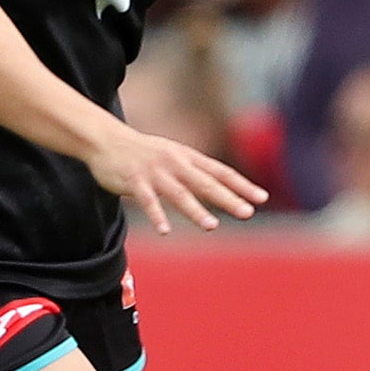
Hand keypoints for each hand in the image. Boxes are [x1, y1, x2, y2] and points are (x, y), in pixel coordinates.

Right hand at [85, 126, 266, 234]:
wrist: (106, 140)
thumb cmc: (145, 151)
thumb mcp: (175, 155)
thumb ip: (196, 171)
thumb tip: (223, 186)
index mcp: (188, 158)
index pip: (221, 172)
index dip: (242, 185)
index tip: (262, 198)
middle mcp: (176, 163)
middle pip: (206, 183)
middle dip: (228, 198)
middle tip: (247, 213)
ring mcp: (155, 172)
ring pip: (179, 193)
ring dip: (195, 210)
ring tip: (212, 226)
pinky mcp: (134, 181)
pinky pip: (148, 201)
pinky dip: (157, 215)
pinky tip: (166, 230)